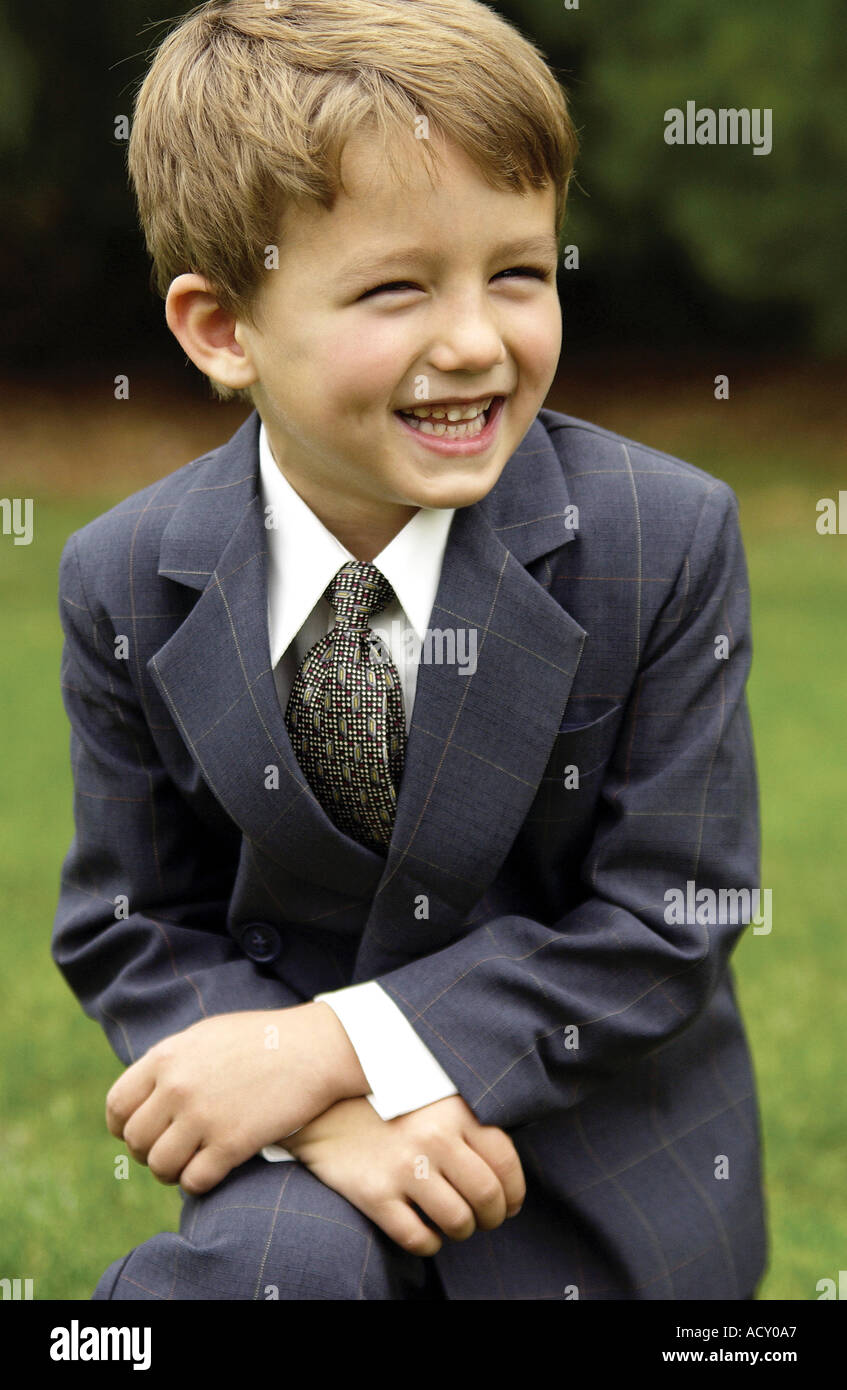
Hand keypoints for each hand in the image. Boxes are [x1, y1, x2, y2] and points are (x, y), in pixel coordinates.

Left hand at [105, 1004, 367, 1194]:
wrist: (313, 1049)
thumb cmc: (262, 1040)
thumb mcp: (206, 1036)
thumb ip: (171, 1062)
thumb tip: (143, 1092)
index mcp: (167, 1057)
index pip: (118, 1105)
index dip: (122, 1127)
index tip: (140, 1134)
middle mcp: (177, 1087)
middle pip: (136, 1140)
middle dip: (148, 1153)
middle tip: (171, 1152)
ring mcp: (203, 1116)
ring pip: (161, 1166)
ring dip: (171, 1172)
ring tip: (188, 1165)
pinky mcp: (231, 1143)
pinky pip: (194, 1182)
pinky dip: (198, 1183)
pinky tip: (213, 1170)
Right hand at [282, 1093, 525, 1255]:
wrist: (322, 1105)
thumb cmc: (388, 1101)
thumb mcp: (433, 1093)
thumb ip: (469, 1119)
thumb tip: (506, 1167)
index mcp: (453, 1111)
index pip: (504, 1160)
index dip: (515, 1191)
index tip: (511, 1203)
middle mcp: (433, 1138)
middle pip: (487, 1196)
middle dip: (493, 1216)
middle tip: (487, 1219)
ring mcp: (403, 1167)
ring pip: (457, 1221)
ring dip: (463, 1230)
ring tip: (456, 1224)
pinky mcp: (374, 1194)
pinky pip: (417, 1237)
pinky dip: (430, 1243)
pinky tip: (427, 1233)